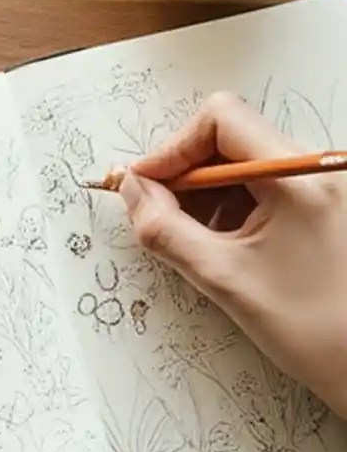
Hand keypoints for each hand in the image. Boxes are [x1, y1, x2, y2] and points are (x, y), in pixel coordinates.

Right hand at [121, 91, 346, 417]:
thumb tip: (130, 191)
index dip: (172, 148)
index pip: (221, 120)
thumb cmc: (314, 331)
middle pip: (228, 137)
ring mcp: (321, 186)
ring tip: (190, 236)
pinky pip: (259, 184)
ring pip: (240, 161)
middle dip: (183, 171)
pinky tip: (217, 241)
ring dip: (203, 191)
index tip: (144, 183)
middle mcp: (316, 170)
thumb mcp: (223, 278)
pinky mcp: (319, 204)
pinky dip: (227, 204)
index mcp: (300, 178)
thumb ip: (165, 228)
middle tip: (154, 210)